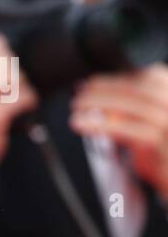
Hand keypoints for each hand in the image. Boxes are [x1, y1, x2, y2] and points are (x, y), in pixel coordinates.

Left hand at [71, 64, 167, 197]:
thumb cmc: (164, 160)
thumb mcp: (150, 132)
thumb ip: (132, 115)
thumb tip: (101, 105)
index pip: (151, 76)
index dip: (119, 77)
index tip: (93, 82)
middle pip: (141, 88)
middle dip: (106, 88)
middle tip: (80, 93)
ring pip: (135, 106)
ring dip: (100, 103)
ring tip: (77, 107)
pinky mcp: (165, 145)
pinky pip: (130, 130)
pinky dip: (102, 124)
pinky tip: (82, 124)